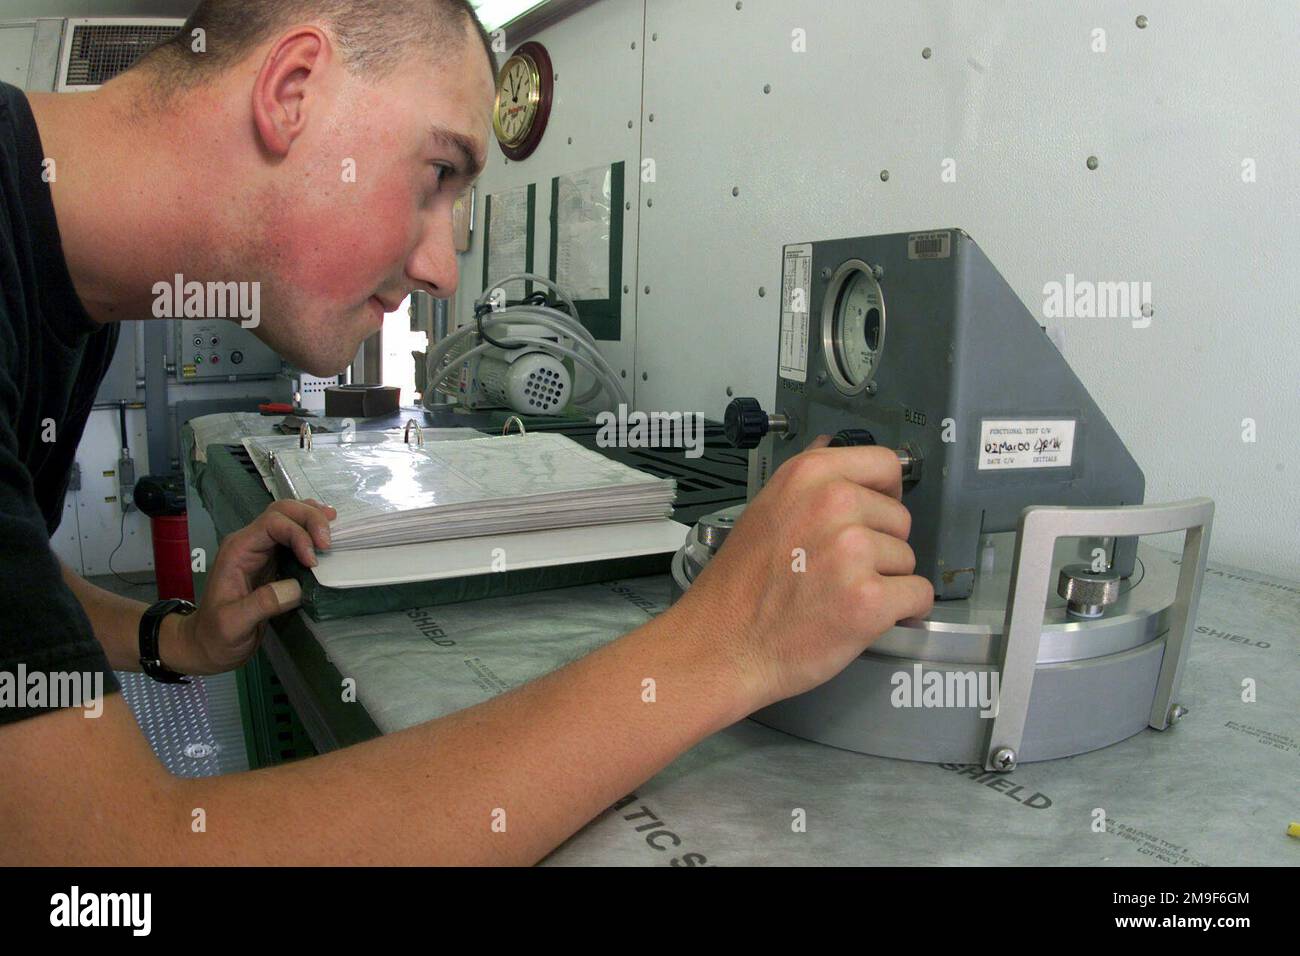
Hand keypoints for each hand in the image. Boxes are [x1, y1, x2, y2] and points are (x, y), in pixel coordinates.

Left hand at [161, 499, 336, 674]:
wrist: (205, 646)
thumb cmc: (215, 636)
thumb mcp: (233, 625)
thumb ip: (262, 604)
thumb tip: (297, 587)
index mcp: (238, 551)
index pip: (272, 523)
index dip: (298, 534)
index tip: (314, 561)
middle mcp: (249, 543)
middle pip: (282, 511)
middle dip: (310, 519)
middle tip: (330, 543)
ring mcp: (261, 550)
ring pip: (289, 517)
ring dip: (313, 518)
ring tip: (335, 526)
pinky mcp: (273, 561)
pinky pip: (293, 535)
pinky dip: (312, 530)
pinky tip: (327, 533)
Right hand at [675, 435, 933, 710]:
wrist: (723, 645)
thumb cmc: (741, 585)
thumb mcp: (766, 509)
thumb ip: (808, 483)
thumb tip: (831, 445)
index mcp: (809, 476)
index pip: (884, 463)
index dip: (886, 493)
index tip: (874, 516)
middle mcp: (834, 504)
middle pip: (900, 517)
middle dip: (880, 546)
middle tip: (837, 572)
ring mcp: (854, 551)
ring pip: (908, 559)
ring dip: (885, 581)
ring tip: (839, 597)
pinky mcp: (870, 599)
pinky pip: (918, 595)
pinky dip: (901, 612)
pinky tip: (863, 619)